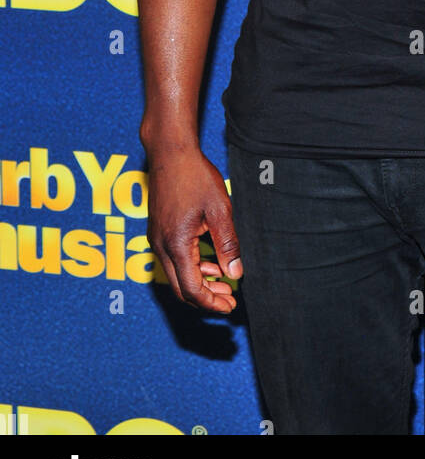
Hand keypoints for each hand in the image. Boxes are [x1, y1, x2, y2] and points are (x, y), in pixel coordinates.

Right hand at [145, 146, 242, 312]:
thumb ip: (228, 244)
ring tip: (224, 281)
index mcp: (176, 245)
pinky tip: (209, 263)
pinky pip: (172, 260)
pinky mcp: (157, 231)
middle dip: (206, 297)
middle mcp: (161, 247)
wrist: (169, 152)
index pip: (192, 289)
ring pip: (176, 275)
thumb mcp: (219, 210)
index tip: (230, 306)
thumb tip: (235, 274)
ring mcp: (156, 239)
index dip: (211, 302)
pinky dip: (190, 267)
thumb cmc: (195, 176)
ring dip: (199, 282)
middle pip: (180, 289)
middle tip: (229, 299)